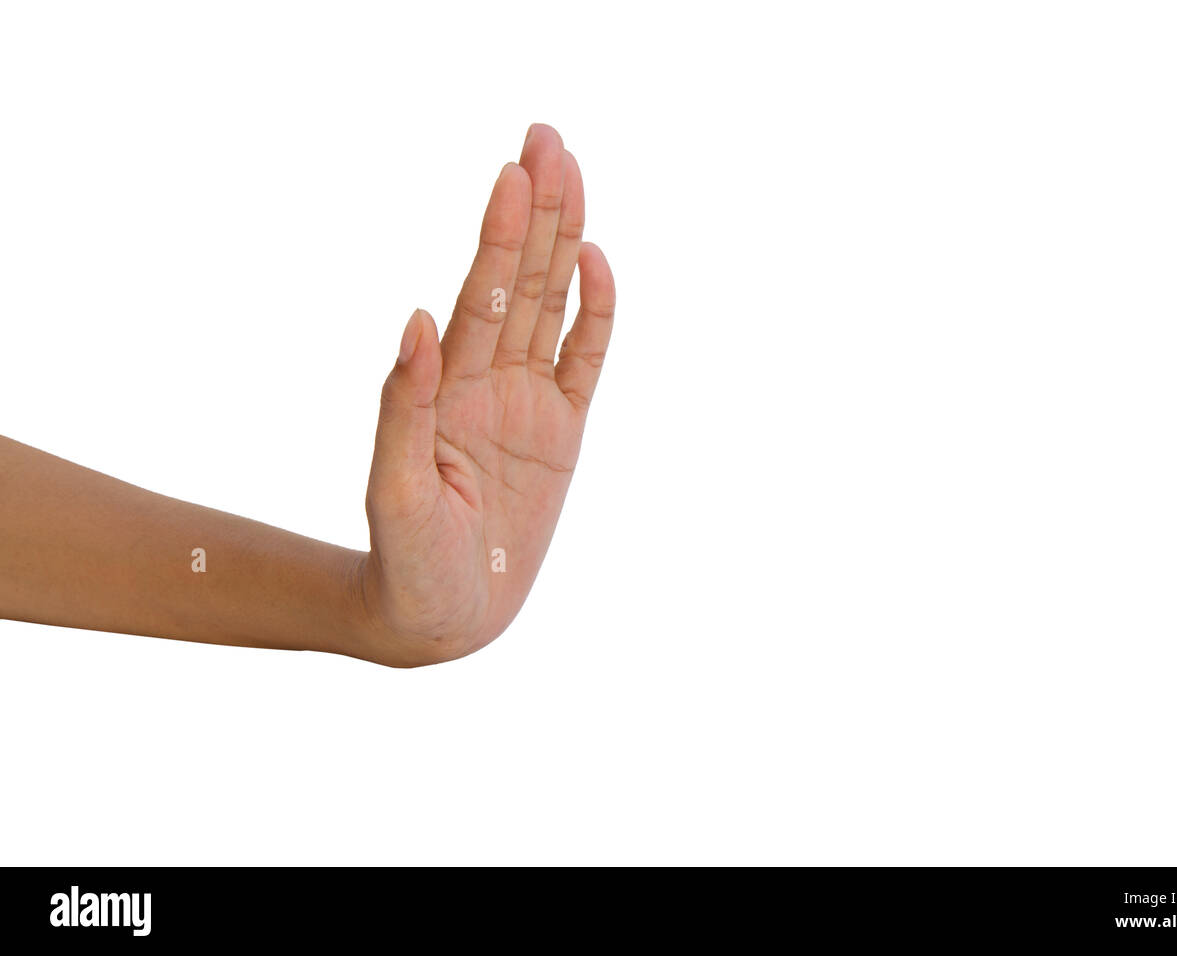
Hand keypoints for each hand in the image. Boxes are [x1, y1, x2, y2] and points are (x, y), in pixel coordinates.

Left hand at [356, 124, 614, 665]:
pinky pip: (585, 361)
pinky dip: (596, 314)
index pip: (478, 296)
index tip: (513, 175)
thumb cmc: (406, 559)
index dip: (498, 237)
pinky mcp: (562, 432)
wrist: (438, 616)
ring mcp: (527, 402)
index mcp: (447, 389)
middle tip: (547, 139)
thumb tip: (417, 320)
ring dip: (561, 241)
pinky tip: (597, 261)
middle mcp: (487, 380)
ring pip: (550, 305)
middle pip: (516, 281)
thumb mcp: (395, 491)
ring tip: (571, 172)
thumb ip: (404, 405)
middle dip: (533, 211)